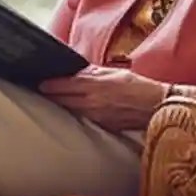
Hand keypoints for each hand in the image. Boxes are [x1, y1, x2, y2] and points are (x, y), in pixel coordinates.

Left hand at [39, 66, 167, 131]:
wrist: (155, 106)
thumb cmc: (135, 85)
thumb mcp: (112, 72)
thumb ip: (91, 71)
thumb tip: (74, 69)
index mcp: (93, 83)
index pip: (62, 85)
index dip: (48, 84)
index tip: (39, 82)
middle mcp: (91, 100)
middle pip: (61, 99)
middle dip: (50, 95)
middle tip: (41, 90)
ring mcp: (95, 115)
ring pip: (70, 110)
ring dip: (61, 105)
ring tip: (53, 99)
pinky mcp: (102, 125)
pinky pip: (83, 118)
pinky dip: (75, 113)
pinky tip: (72, 109)